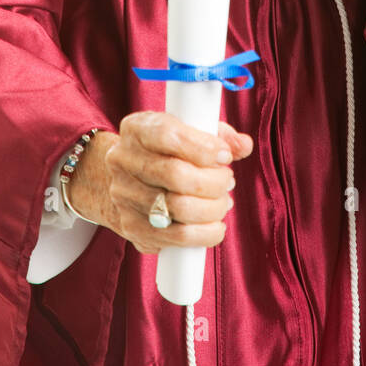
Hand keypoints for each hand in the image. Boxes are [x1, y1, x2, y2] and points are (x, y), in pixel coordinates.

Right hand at [68, 113, 252, 254]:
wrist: (127, 179)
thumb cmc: (165, 152)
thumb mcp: (187, 131)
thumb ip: (218, 134)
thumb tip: (243, 145)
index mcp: (136, 129)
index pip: (167, 135)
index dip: (203, 147)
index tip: (224, 154)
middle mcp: (122, 160)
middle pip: (175, 175)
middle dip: (214, 182)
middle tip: (228, 180)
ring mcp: (123, 195)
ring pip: (178, 208)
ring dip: (213, 208)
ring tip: (223, 202)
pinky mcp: (131, 226)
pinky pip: (175, 236)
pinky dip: (205, 234)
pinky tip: (214, 225)